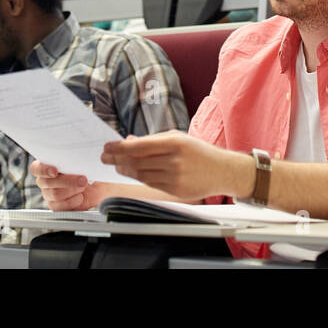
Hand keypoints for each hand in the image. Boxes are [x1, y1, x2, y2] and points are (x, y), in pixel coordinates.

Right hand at [30, 160, 110, 211]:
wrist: (98, 189)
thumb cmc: (90, 172)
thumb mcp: (87, 162)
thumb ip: (80, 158)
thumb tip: (80, 157)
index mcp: (48, 165)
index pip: (36, 168)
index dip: (43, 170)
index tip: (55, 171)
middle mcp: (45, 180)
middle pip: (47, 182)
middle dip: (67, 181)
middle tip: (83, 179)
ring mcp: (49, 194)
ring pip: (55, 194)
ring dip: (72, 190)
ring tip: (83, 187)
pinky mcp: (56, 206)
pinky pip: (59, 206)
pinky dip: (72, 201)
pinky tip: (80, 197)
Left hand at [100, 132, 248, 201]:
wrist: (221, 170)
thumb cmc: (198, 152)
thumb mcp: (177, 138)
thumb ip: (153, 140)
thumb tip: (129, 141)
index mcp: (174, 142)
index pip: (139, 146)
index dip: (120, 147)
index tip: (107, 147)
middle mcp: (174, 160)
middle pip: (137, 161)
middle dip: (118, 159)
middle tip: (105, 157)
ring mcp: (175, 176)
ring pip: (141, 174)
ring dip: (125, 169)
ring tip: (116, 164)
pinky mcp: (176, 190)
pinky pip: (151, 184)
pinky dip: (139, 178)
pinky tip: (132, 173)